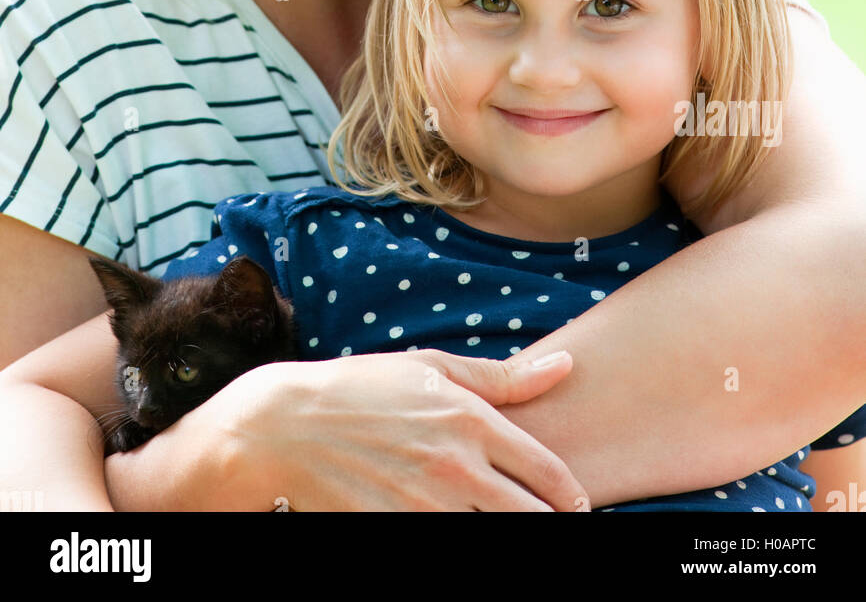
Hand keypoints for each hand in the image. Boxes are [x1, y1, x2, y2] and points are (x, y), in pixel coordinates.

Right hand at [229, 347, 590, 511]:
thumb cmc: (362, 388)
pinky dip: (464, 538)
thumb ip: (503, 377)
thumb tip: (566, 365)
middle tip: (558, 524)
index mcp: (470, 421)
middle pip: (532, 518)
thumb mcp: (432, 369)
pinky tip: (462, 525)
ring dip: (509, 531)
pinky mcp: (396, 531)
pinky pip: (449, 548)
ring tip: (507, 521)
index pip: (548, 473)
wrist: (283, 427)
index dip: (572, 497)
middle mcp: (455, 468)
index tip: (578, 506)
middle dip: (552, 524)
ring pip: (495, 535)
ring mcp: (426, 507)